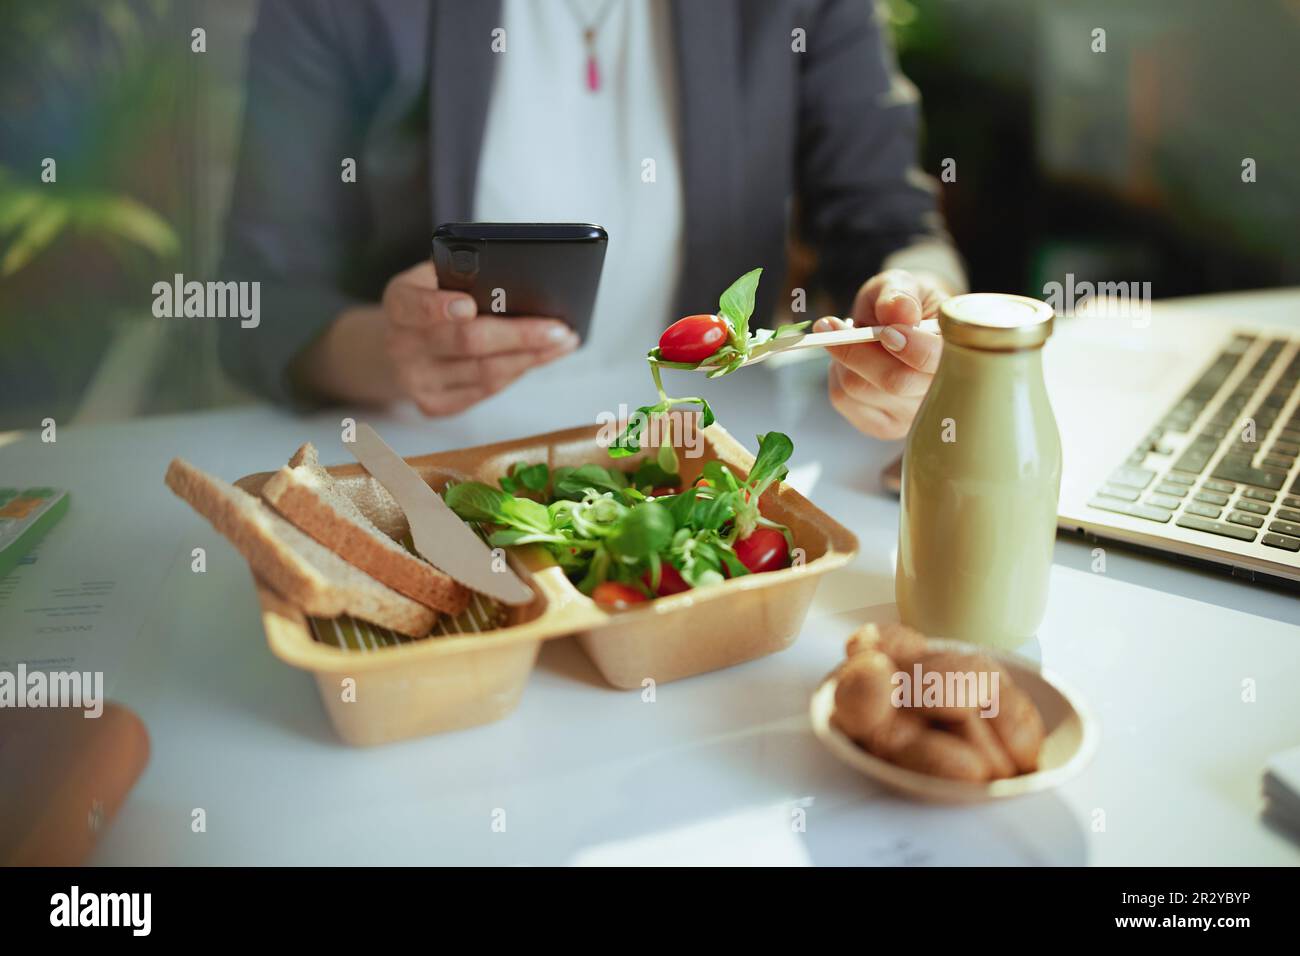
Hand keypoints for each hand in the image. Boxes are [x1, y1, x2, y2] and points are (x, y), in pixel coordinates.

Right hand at [381, 261, 578, 415]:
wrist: (397, 348)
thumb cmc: (429, 304)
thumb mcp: (434, 279)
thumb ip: (464, 276)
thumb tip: (520, 281)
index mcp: (398, 303)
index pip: (415, 305)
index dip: (440, 306)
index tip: (469, 305)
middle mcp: (401, 344)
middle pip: (466, 342)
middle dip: (520, 335)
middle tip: (558, 328)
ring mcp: (416, 380)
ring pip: (484, 372)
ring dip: (531, 357)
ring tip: (562, 342)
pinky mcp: (433, 405)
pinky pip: (485, 391)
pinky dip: (517, 372)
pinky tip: (538, 359)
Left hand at [819, 269, 949, 439]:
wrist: (902, 324)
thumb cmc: (907, 303)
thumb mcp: (903, 284)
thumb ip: (899, 293)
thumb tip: (900, 310)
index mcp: (958, 354)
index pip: (939, 363)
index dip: (913, 349)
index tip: (887, 331)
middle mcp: (941, 394)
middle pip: (895, 381)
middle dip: (858, 350)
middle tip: (833, 324)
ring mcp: (912, 416)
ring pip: (862, 390)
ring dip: (845, 359)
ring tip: (853, 338)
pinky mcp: (883, 427)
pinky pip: (845, 400)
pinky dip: (837, 374)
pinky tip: (852, 361)